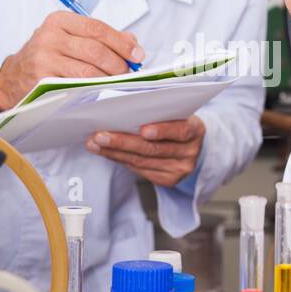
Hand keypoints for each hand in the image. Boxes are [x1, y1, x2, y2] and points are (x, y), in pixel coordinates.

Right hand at [0, 11, 143, 109]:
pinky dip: (94, 90)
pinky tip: (103, 91)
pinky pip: (76, 87)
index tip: (137, 54)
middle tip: (130, 72)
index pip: (98, 29)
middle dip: (119, 63)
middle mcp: (50, 36)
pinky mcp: (42, 80)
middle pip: (96, 50)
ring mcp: (44, 59)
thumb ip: (100, 37)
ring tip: (119, 82)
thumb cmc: (48, 55)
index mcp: (59, 20)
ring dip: (109, 79)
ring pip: (88, 71)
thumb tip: (133, 42)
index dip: (122, 42)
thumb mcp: (69, 38)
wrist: (13, 76)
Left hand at [85, 117, 204, 187]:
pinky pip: (140, 170)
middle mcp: (190, 152)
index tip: (143, 129)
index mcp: (195, 130)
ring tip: (95, 143)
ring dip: (115, 152)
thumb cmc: (177, 123)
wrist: (193, 146)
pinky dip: (121, 160)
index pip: (180, 131)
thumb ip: (158, 112)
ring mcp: (179, 169)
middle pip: (153, 149)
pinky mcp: (168, 180)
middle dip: (123, 142)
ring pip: (142, 161)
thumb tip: (122, 111)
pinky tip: (107, 152)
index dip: (162, 130)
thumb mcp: (176, 113)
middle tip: (100, 135)